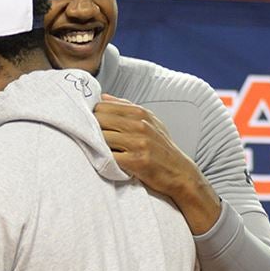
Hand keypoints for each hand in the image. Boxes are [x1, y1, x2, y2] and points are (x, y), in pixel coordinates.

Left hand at [94, 94, 220, 233]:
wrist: (180, 173)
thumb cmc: (160, 148)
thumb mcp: (149, 122)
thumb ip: (125, 108)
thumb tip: (102, 97)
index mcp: (140, 112)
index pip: (102, 106)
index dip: (92, 116)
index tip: (89, 125)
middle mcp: (140, 124)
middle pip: (99, 119)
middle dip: (90, 129)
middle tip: (89, 139)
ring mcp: (139, 142)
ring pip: (102, 138)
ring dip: (96, 146)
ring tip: (97, 151)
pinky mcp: (137, 161)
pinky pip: (109, 157)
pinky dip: (104, 160)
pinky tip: (106, 162)